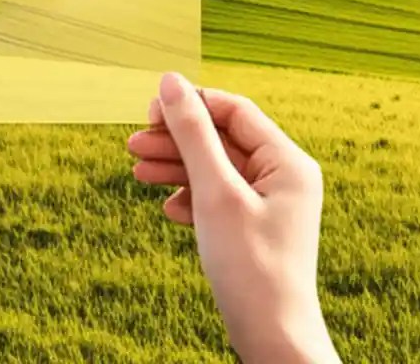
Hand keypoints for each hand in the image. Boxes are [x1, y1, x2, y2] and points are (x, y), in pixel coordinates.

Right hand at [128, 73, 338, 363]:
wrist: (271, 337)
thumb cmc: (250, 266)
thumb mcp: (214, 192)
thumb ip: (192, 133)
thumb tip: (170, 81)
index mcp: (288, 162)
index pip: (234, 111)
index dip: (190, 105)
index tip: (148, 111)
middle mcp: (285, 178)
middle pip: (222, 140)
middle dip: (176, 141)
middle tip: (131, 144)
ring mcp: (270, 206)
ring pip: (215, 171)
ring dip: (176, 169)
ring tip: (136, 172)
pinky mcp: (254, 230)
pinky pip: (218, 200)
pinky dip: (190, 199)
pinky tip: (168, 210)